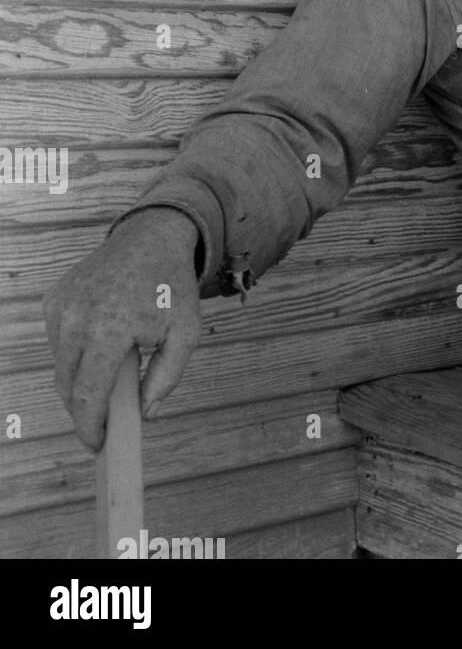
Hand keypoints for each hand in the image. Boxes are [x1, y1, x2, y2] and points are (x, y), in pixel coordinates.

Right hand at [43, 207, 202, 450]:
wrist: (152, 238)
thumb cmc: (172, 287)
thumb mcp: (185, 332)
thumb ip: (166, 377)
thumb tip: (144, 414)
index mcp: (109, 329)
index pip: (88, 394)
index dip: (89, 427)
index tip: (98, 445)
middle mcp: (76, 318)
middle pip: (69, 386)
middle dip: (86, 407)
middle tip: (109, 415)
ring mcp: (60, 307)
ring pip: (61, 366)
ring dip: (82, 376)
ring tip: (114, 365)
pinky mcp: (53, 299)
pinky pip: (58, 342)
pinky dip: (75, 351)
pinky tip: (102, 336)